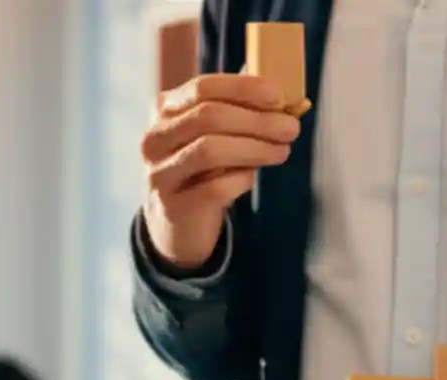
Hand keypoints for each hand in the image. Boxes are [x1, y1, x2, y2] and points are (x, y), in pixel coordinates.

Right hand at [141, 73, 301, 268]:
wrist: (178, 224)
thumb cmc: (204, 170)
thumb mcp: (214, 134)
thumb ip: (237, 110)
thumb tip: (278, 94)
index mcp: (164, 110)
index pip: (202, 88)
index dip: (242, 88)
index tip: (277, 96)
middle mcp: (155, 139)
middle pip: (208, 117)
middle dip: (257, 120)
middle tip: (291, 128)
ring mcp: (160, 174)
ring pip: (209, 150)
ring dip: (254, 148)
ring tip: (282, 151)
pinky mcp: (173, 206)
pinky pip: (215, 189)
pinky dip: (241, 180)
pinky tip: (250, 178)